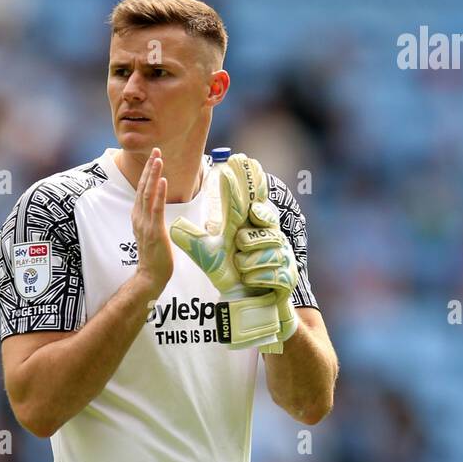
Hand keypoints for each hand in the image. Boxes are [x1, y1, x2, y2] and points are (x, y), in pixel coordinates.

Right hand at [132, 149, 173, 295]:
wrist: (150, 276)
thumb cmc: (154, 257)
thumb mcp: (151, 233)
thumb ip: (152, 220)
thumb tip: (159, 210)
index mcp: (138, 217)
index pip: (142, 191)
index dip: (147, 174)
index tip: (154, 158)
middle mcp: (139, 218)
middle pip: (143, 188)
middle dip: (150, 168)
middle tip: (156, 150)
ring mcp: (145, 224)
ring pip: (148, 194)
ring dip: (153, 175)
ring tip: (158, 159)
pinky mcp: (154, 231)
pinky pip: (156, 209)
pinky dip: (159, 193)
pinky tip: (162, 180)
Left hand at [168, 151, 283, 350]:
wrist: (251, 302)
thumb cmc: (232, 273)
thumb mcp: (209, 255)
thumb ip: (194, 240)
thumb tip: (174, 225)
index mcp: (250, 225)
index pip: (249, 197)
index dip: (245, 180)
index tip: (238, 159)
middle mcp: (268, 233)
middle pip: (259, 220)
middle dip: (247, 237)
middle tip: (240, 244)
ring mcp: (281, 251)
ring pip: (259, 250)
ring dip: (247, 264)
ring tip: (244, 269)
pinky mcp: (288, 272)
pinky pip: (268, 272)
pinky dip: (256, 279)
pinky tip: (252, 281)